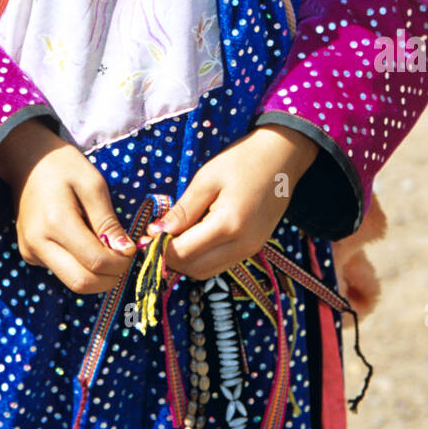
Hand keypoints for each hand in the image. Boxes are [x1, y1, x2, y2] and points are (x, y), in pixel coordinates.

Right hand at [0, 117, 136, 293]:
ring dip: (96, 273)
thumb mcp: (93, 184)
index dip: (120, 263)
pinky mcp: (29, 254)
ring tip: (106, 247)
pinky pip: (62, 271)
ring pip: (72, 282)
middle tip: (123, 258)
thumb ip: (108, 221)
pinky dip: (81, 264)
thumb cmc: (64, 166)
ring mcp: (31, 252)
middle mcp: (38, 243)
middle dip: (110, 277)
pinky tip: (85, 241)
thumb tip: (125, 252)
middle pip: (82, 283)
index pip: (95, 262)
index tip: (131, 249)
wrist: (27, 160)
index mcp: (56, 222)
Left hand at [142, 125, 318, 279]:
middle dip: (171, 258)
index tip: (146, 235)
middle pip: (194, 269)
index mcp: (228, 226)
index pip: (183, 254)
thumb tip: (156, 233)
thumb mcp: (206, 179)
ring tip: (175, 233)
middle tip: (157, 234)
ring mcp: (250, 250)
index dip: (160, 249)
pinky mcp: (254, 249)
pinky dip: (202, 256)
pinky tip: (195, 234)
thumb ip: (182, 210)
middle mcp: (242, 246)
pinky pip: (220, 263)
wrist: (282, 157)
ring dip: (186, 260)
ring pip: (207, 271)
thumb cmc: (242, 161)